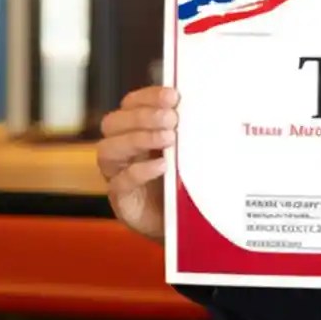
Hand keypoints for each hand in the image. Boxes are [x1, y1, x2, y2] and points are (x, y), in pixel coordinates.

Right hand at [96, 86, 179, 240]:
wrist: (184, 224)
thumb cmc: (186, 181)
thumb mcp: (190, 151)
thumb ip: (191, 131)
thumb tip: (211, 107)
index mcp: (136, 130)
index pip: (131, 104)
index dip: (148, 97)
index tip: (172, 95)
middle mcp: (122, 149)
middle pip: (114, 123)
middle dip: (143, 116)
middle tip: (172, 118)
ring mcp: (117, 174)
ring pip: (109, 150)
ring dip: (138, 139)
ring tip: (168, 139)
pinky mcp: (122, 199)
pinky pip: (120, 182)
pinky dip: (140, 171)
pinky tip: (162, 166)